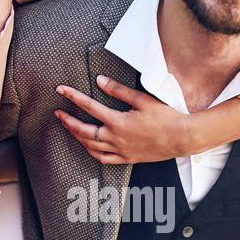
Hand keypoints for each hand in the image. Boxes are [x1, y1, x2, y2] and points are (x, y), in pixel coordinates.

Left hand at [53, 75, 189, 163]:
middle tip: (58, 113)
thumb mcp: (142, 99)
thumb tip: (100, 81)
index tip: (61, 91)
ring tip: (70, 128)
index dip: (73, 97)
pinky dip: (92, 152)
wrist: (181, 138)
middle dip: (68, 121)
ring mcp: (120, 151)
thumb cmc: (165, 118)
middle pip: (84, 130)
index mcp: (118, 122)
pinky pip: (103, 158)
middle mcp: (116, 139)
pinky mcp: (127, 158)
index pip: (89, 107)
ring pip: (91, 146)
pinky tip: (88, 146)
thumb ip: (118, 90)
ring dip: (77, 137)